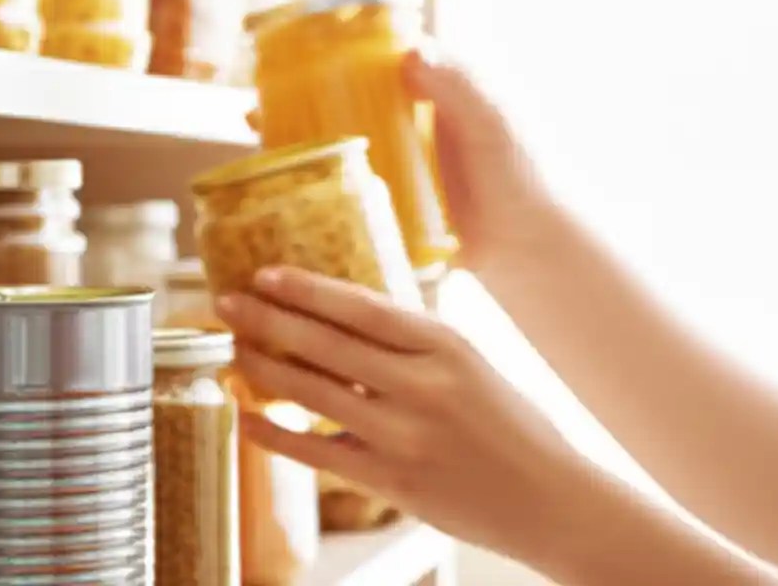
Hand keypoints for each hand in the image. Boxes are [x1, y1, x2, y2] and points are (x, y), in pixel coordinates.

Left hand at [214, 266, 593, 561]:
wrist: (552, 501)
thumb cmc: (512, 426)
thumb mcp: (471, 364)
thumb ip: (412, 342)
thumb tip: (339, 315)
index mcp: (446, 345)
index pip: (360, 307)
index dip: (306, 289)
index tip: (265, 275)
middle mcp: (422, 385)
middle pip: (325, 344)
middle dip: (267, 319)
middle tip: (225, 303)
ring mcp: (404, 435)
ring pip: (312, 392)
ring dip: (262, 368)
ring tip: (231, 349)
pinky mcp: (391, 481)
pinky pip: (315, 452)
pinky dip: (273, 433)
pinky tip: (244, 416)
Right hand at [244, 48, 551, 271]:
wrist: (532, 248)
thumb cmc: (525, 178)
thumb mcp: (495, 123)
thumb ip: (460, 85)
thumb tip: (411, 49)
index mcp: (434, 90)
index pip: (374, 60)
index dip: (329, 57)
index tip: (287, 61)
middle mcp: (411, 122)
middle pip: (343, 102)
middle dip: (297, 103)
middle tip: (257, 110)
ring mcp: (401, 164)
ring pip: (339, 145)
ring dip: (299, 145)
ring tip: (259, 151)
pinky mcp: (395, 202)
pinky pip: (349, 189)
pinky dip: (317, 188)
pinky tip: (287, 196)